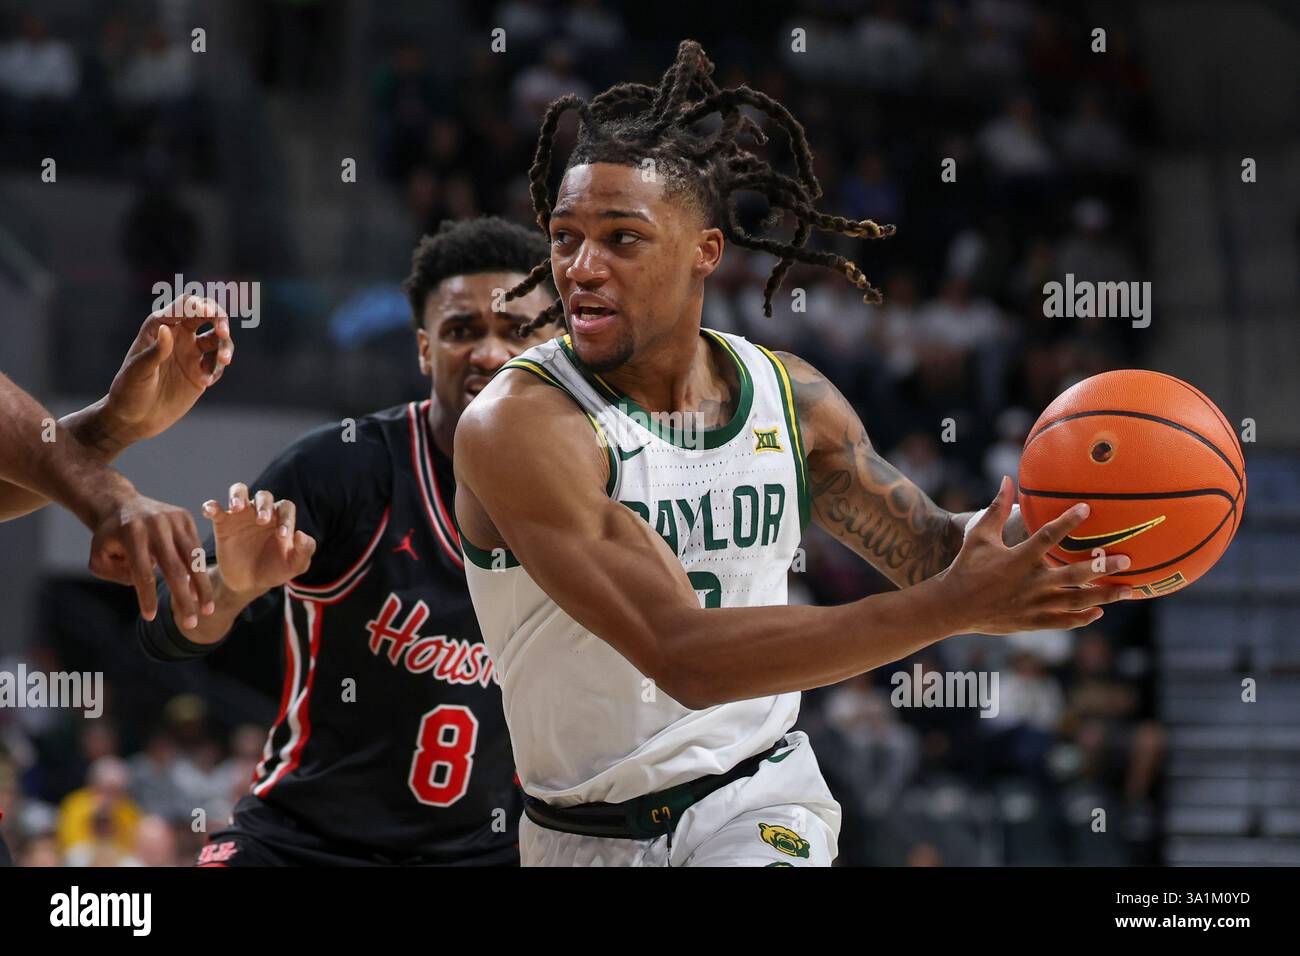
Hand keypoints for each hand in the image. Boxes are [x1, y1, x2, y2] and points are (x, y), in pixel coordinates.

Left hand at [87, 489, 214, 625]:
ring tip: (207, 610)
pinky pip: (196, 549)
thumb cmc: (110, 538)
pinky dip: (199, 572)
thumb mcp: (100, 558)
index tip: (150, 617)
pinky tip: (201, 593)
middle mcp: (155, 525)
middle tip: (189, 624)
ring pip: (193, 558)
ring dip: (201, 587)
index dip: (147, 597)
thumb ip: (117, 576)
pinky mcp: (185, 517)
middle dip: (183, 599)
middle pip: (174, 568)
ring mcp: (173, 519)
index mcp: (131, 534)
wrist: (121, 504)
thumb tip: (144, 585)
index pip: (142, 572)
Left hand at [99, 296, 233, 445]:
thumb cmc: (128, 391)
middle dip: (219, 319)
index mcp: (160, 327)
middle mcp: (178, 336)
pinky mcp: (200, 372)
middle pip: (207, 315)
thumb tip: (166, 329)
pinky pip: (218, 363)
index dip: (197, 305)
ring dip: (225, 346)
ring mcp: (191, 354)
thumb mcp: (138, 370)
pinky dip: (218, 368)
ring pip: (218, 339)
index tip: (206, 312)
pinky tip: (206, 382)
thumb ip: (156, 350)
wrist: (134, 418)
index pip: (184, 306)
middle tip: (223, 333)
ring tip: (225, 361)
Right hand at [203, 483, 315, 599]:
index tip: (282, 535)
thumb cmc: (275, 570)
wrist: (248, 583)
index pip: (285, 508)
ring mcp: (241, 515)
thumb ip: (304, 551)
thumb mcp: (294, 566)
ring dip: (238, 495)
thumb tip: (301, 534)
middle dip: (264, 505)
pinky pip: (215, 508)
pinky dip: (211, 506)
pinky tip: (209, 510)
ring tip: (236, 507)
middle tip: (261, 521)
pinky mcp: (222, 523)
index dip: (286, 518)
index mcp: (281, 519)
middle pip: (264, 496)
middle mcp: (261, 512)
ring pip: (240, 491)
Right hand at [940, 476, 1131, 633]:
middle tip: (1126, 559)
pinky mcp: (1032, 622)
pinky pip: (1064, 622)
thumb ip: (996, 508)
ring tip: (1128, 589)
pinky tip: (1098, 611)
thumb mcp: (980, 536)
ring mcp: (1034, 605)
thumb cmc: (966, 567)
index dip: (1068, 521)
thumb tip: (1007, 479)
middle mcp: (1031, 583)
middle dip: (1102, 567)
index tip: (1087, 508)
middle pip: (1075, 575)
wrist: (952, 606)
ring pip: (1077, 601)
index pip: (1048, 536)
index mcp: (1019, 559)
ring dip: (1104, 595)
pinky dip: (1082, 618)